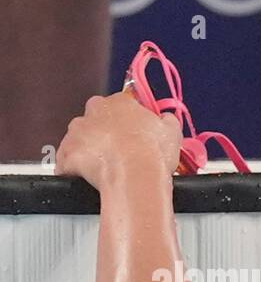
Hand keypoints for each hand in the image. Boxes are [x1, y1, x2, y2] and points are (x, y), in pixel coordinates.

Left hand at [56, 92, 181, 189]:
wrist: (134, 176)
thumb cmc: (152, 153)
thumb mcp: (172, 132)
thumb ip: (166, 121)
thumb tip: (165, 120)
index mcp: (120, 102)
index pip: (121, 105)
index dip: (129, 121)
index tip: (136, 133)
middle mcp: (94, 111)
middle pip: (96, 119)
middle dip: (105, 132)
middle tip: (121, 151)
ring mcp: (76, 131)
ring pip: (80, 138)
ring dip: (90, 149)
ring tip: (107, 167)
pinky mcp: (66, 153)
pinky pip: (67, 161)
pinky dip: (75, 169)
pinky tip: (90, 178)